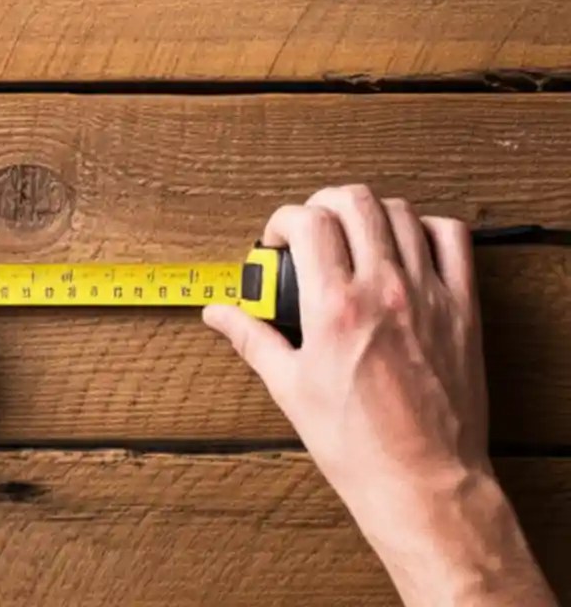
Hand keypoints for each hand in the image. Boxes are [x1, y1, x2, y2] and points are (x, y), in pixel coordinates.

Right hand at [203, 185, 552, 604]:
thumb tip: (218, 314)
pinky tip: (406, 246)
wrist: (422, 479)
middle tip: (310, 227)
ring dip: (369, 213)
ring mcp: (428, 294)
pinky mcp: (462, 308)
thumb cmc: (357, 443)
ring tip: (353, 236)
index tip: (276, 240)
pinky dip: (427, 228)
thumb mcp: (289, 388)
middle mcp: (384, 290)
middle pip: (354, 202)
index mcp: (335, 308)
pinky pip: (453, 240)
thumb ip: (252, 339)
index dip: (282, 220)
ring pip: (402, 212)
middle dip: (322, 203)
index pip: (307, 223)